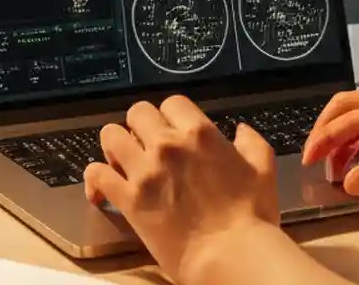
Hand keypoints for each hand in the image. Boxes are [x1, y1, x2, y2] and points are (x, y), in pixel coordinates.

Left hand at [84, 95, 279, 282]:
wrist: (231, 255)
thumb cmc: (252, 215)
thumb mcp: (263, 170)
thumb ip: (251, 142)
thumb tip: (239, 129)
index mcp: (200, 133)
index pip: (172, 103)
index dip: (171, 116)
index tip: (173, 132)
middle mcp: (167, 145)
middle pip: (137, 113)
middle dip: (141, 126)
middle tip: (147, 146)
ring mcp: (144, 170)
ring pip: (110, 136)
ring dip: (115, 146)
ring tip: (122, 162)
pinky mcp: (128, 198)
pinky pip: (95, 174)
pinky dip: (95, 179)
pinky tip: (103, 191)